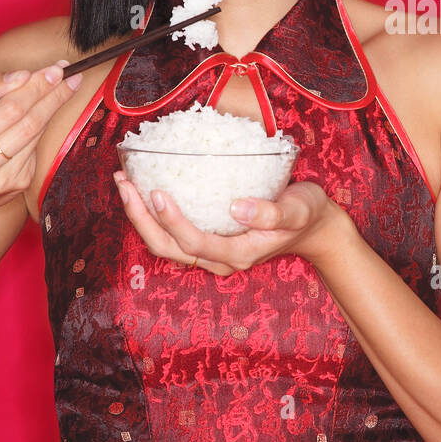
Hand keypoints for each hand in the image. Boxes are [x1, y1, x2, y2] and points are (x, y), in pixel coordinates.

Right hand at [0, 60, 82, 220]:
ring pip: (36, 134)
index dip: (35, 88)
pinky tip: (41, 117)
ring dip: (53, 108)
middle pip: (28, 122)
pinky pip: (36, 148)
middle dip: (52, 95)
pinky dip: (40, 129)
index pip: (7, 109)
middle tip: (70, 75)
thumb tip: (24, 75)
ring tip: (66, 87)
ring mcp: (1, 179)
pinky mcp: (18, 185)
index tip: (55, 69)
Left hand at [113, 170, 352, 275]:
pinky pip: (173, 234)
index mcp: (239, 254)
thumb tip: (236, 206)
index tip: (157, 191)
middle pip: (167, 248)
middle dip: (140, 218)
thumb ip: (271, 212)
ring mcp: (214, 252)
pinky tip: (146, 187)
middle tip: (125, 183)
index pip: (195, 243)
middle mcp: (221, 259)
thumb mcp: (298, 209)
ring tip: (125, 182)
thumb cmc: (307, 214)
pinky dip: (154, 214)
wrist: (315, 228)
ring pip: (165, 244)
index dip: (172, 221)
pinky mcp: (211, 240)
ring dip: (140, 217)